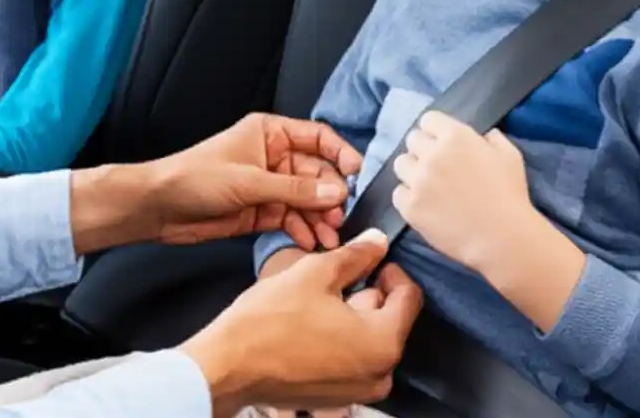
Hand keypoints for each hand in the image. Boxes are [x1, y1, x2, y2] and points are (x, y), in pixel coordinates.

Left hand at [145, 113, 361, 248]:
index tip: (356, 174)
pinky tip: (312, 243)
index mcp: (270, 134)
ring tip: (330, 235)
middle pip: (317, 174)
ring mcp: (269, 186)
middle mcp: (273, 158)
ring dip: (320, 218)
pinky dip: (303, 231)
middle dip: (331, 195)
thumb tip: (335, 192)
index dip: (340, 154)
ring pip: (307, 201)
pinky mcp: (261, 212)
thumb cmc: (194, 177)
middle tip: (340, 216)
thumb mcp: (249, 182)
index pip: (318, 137)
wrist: (160, 207)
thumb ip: (294, 190)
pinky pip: (292, 219)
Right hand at [181, 230, 421, 416]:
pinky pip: (352, 362)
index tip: (371, 261)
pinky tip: (311, 327)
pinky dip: (341, 342)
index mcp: (383, 342)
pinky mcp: (336, 399)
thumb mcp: (316, 273)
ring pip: (370, 342)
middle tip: (338, 280)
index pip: (409, 297)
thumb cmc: (270, 320)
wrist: (229, 365)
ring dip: (354, 318)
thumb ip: (355, 256)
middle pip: (390, 321)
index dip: (391, 271)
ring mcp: (358, 391)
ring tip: (320, 303)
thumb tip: (378, 241)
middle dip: (369, 295)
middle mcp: (380, 374)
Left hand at [392, 112, 584, 331]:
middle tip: (435, 167)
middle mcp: (431, 154)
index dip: (434, 131)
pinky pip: (398, 193)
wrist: (502, 237)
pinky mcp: (409, 205)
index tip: (441, 143)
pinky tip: (424, 205)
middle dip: (423, 150)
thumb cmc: (510, 196)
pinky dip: (408, 197)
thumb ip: (493, 139)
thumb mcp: (510, 157)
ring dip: (412, 172)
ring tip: (427, 186)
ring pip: (400, 164)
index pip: (428, 120)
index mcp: (455, 137)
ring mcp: (418, 180)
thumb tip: (484, 135)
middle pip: (411, 140)